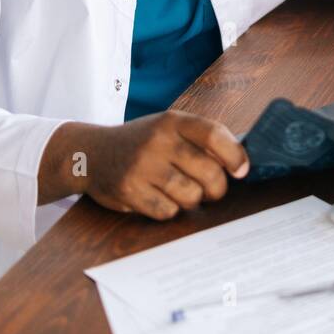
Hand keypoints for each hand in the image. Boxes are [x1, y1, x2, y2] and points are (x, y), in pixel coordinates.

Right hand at [40, 112, 248, 218]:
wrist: (91, 153)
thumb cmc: (142, 143)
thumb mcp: (168, 128)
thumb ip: (201, 140)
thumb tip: (241, 164)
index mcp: (172, 121)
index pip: (214, 134)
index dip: (234, 155)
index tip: (241, 170)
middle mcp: (158, 141)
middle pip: (209, 172)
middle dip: (217, 188)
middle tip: (212, 190)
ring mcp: (142, 166)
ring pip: (191, 196)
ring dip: (193, 200)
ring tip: (183, 192)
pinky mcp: (129, 191)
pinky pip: (167, 211)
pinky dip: (170, 210)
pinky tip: (160, 198)